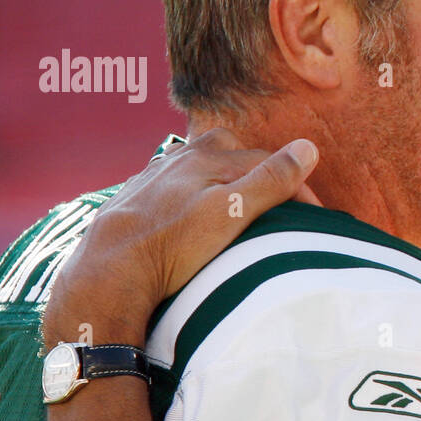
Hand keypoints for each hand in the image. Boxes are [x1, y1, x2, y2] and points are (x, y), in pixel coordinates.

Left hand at [42, 129, 319, 345]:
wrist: (107, 273)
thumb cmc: (172, 246)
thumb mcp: (231, 213)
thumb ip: (270, 180)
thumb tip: (309, 147)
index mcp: (205, 157)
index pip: (264, 160)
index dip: (295, 184)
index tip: (313, 216)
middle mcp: (177, 159)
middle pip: (229, 153)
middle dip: (257, 172)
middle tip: (276, 205)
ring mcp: (151, 178)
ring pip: (197, 167)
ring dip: (222, 181)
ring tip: (236, 209)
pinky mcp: (132, 201)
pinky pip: (172, 187)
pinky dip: (192, 196)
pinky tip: (191, 218)